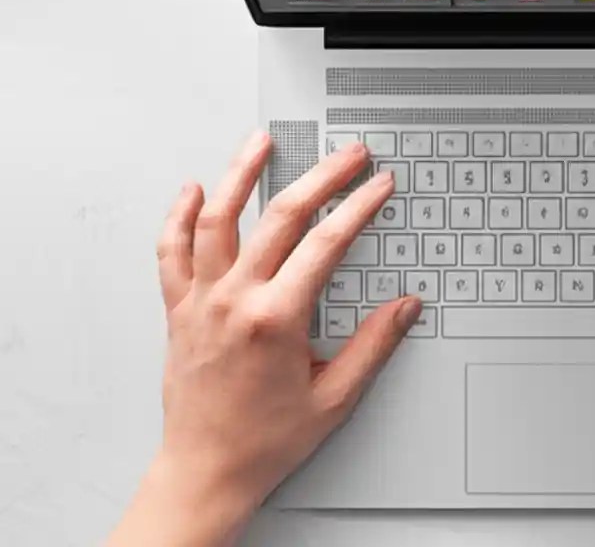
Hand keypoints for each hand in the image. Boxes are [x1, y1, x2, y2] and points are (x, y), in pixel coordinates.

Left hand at [109, 133, 420, 546]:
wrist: (205, 470)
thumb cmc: (264, 441)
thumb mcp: (335, 397)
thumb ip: (374, 345)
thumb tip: (405, 307)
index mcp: (275, 320)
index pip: (326, 243)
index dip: (359, 206)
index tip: (378, 186)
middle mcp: (233, 302)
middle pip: (280, 217)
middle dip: (321, 177)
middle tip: (348, 155)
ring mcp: (200, 302)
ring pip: (217, 219)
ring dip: (241, 173)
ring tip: (261, 142)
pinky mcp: (178, 311)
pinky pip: (171, 252)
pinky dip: (180, 216)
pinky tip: (193, 191)